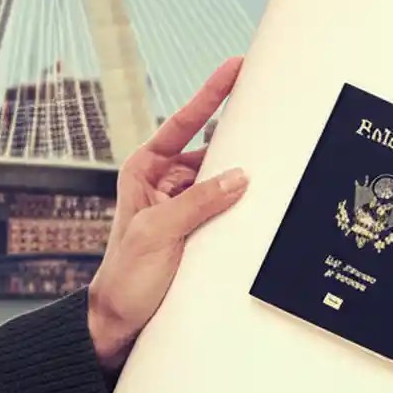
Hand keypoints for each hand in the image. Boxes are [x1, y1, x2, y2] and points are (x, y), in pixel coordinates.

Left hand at [88, 57, 248, 370]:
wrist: (119, 324)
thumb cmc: (124, 278)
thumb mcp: (159, 235)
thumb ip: (197, 203)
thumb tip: (239, 176)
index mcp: (144, 169)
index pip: (183, 123)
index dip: (211, 93)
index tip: (235, 67)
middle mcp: (164, 181)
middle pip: (209, 147)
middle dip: (237, 133)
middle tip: (271, 107)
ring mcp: (182, 205)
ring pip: (222, 178)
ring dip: (243, 174)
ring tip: (273, 160)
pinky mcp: (198, 230)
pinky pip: (227, 207)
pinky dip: (244, 203)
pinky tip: (264, 200)